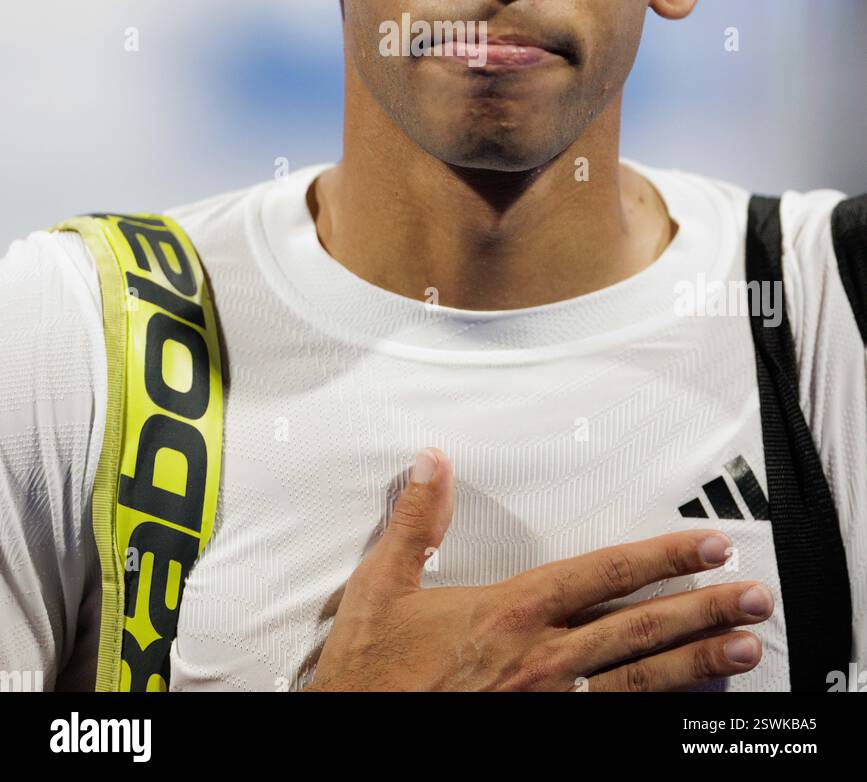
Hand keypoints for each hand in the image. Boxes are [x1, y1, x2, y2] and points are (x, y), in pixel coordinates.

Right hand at [305, 448, 772, 691]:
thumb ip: (414, 523)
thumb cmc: (373, 678)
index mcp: (511, 613)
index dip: (663, 557)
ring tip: (744, 649)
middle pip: (640, 628)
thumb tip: (431, 464)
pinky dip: (659, 713)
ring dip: (697, 664)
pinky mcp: (544, 739)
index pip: (604, 574)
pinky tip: (691, 708)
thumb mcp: (381, 590)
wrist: (356, 736)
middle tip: (752, 596)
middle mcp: (542, 660)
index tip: (706, 546)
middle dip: (703, 609)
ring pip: (640, 681)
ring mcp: (550, 708)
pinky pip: (616, 725)